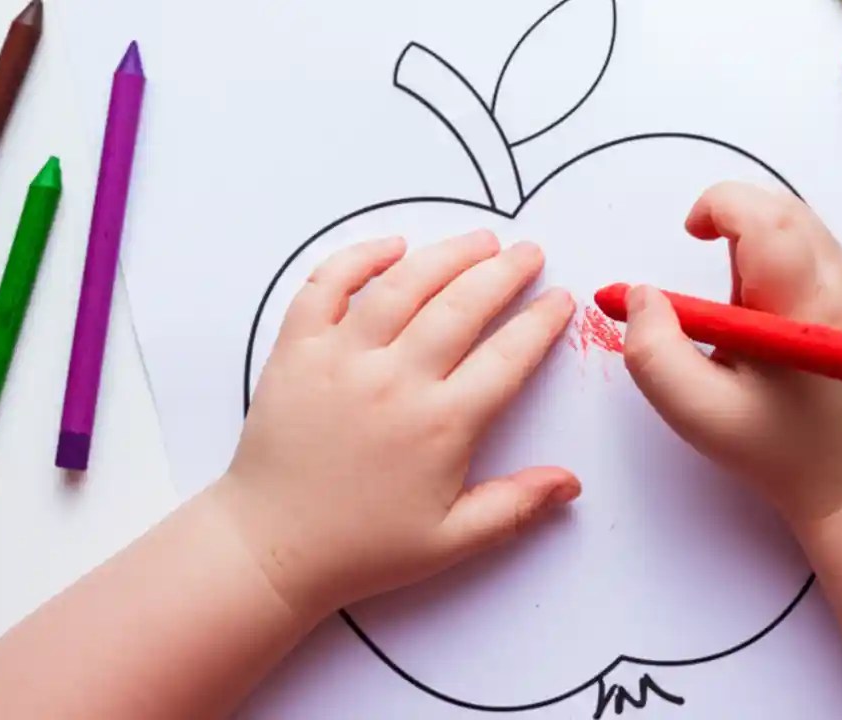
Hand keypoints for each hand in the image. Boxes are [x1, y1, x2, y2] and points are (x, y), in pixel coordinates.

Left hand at [213, 231, 580, 621]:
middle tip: (529, 252)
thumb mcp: (450, 541)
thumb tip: (570, 484)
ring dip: (449, 255)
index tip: (560, 300)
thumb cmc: (361, 548)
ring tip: (480, 241)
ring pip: (405, 285)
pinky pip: (327, 285)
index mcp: (442, 425)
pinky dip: (359, 257)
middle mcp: (396, 381)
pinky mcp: (297, 351)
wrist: (270, 548)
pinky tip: (392, 246)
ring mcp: (342, 359)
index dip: (541, 322)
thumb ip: (515, 507)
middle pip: (463, 306)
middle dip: (505, 272)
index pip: (508, 357)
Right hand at [621, 182, 841, 525]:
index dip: (720, 207)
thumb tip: (642, 295)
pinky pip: (803, 240)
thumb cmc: (771, 446)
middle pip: (781, 207)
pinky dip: (767, 248)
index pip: (768, 221)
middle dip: (730, 213)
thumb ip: (654, 351)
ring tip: (729, 298)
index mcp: (804, 310)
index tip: (690, 233)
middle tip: (700, 252)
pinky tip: (754, 304)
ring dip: (748, 232)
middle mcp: (840, 282)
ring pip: (792, 218)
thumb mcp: (695, 410)